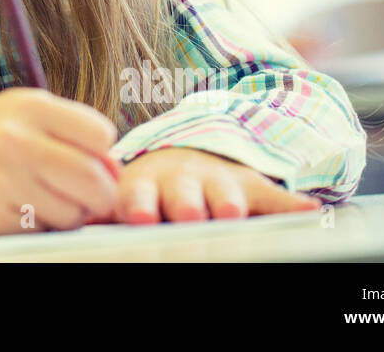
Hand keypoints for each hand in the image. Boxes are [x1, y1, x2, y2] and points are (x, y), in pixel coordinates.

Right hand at [0, 87, 121, 236]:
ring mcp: (1, 179)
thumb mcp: (13, 118)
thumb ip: (64, 134)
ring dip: (64, 217)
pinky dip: (34, 229)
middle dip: (95, 198)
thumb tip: (114, 170)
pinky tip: (10, 213)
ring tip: (34, 203)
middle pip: (94, 180)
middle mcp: (15, 138)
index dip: (101, 157)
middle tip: (78, 200)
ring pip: (72, 213)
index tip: (84, 164)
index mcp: (28, 106)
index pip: (100, 134)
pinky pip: (39, 232)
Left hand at [106, 147, 320, 222]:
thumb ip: (104, 210)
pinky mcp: (251, 189)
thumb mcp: (127, 195)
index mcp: (144, 187)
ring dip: (229, 203)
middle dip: (185, 204)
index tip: (137, 215)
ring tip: (234, 212)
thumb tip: (73, 222)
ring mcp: (218, 184)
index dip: (139, 203)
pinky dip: (291, 205)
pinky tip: (310, 211)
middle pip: (183, 195)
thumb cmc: (149, 192)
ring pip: (226, 194)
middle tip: (187, 213)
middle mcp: (181, 183)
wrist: (184, 161)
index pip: (138, 194)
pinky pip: (274, 197)